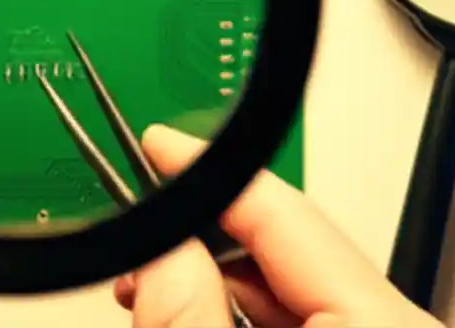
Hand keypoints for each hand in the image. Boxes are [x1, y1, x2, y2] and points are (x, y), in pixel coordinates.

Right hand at [116, 125, 443, 327]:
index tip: (161, 143)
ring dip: (223, 284)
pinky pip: (311, 321)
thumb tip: (161, 258)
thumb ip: (191, 319)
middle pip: (290, 250)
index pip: (288, 213)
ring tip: (158, 291)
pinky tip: (205, 315)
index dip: (211, 170)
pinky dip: (251, 314)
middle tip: (142, 245)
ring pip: (296, 289)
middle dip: (206, 240)